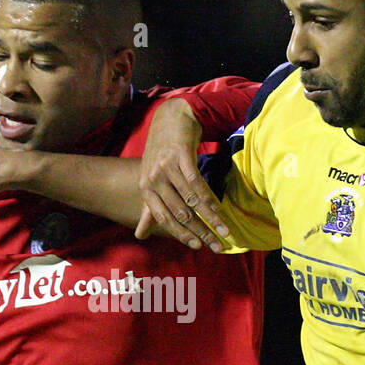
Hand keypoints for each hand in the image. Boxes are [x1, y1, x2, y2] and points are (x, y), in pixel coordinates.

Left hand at [134, 99, 229, 250]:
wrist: (171, 118)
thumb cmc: (162, 152)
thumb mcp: (152, 180)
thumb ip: (149, 209)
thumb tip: (140, 236)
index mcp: (146, 188)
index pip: (164, 218)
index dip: (181, 234)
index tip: (197, 246)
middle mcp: (153, 179)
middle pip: (179, 213)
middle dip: (200, 231)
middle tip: (216, 245)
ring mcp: (166, 167)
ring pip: (191, 201)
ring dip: (210, 218)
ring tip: (225, 232)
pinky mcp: (181, 156)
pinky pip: (197, 183)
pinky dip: (209, 198)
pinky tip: (219, 209)